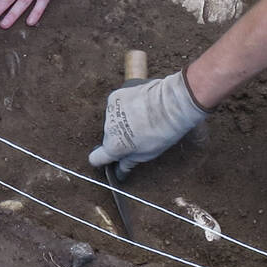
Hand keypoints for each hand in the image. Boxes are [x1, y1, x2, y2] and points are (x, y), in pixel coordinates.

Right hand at [88, 71, 205, 173]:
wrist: (170, 104)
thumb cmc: (162, 131)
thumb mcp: (148, 153)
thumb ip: (130, 161)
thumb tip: (121, 169)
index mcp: (114, 146)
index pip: (96, 158)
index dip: (101, 159)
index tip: (107, 159)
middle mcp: (107, 129)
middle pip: (109, 137)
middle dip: (119, 136)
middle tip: (138, 134)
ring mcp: (109, 111)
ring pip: (113, 120)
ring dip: (122, 120)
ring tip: (141, 118)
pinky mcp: (115, 96)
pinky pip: (116, 106)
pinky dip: (124, 107)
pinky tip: (137, 106)